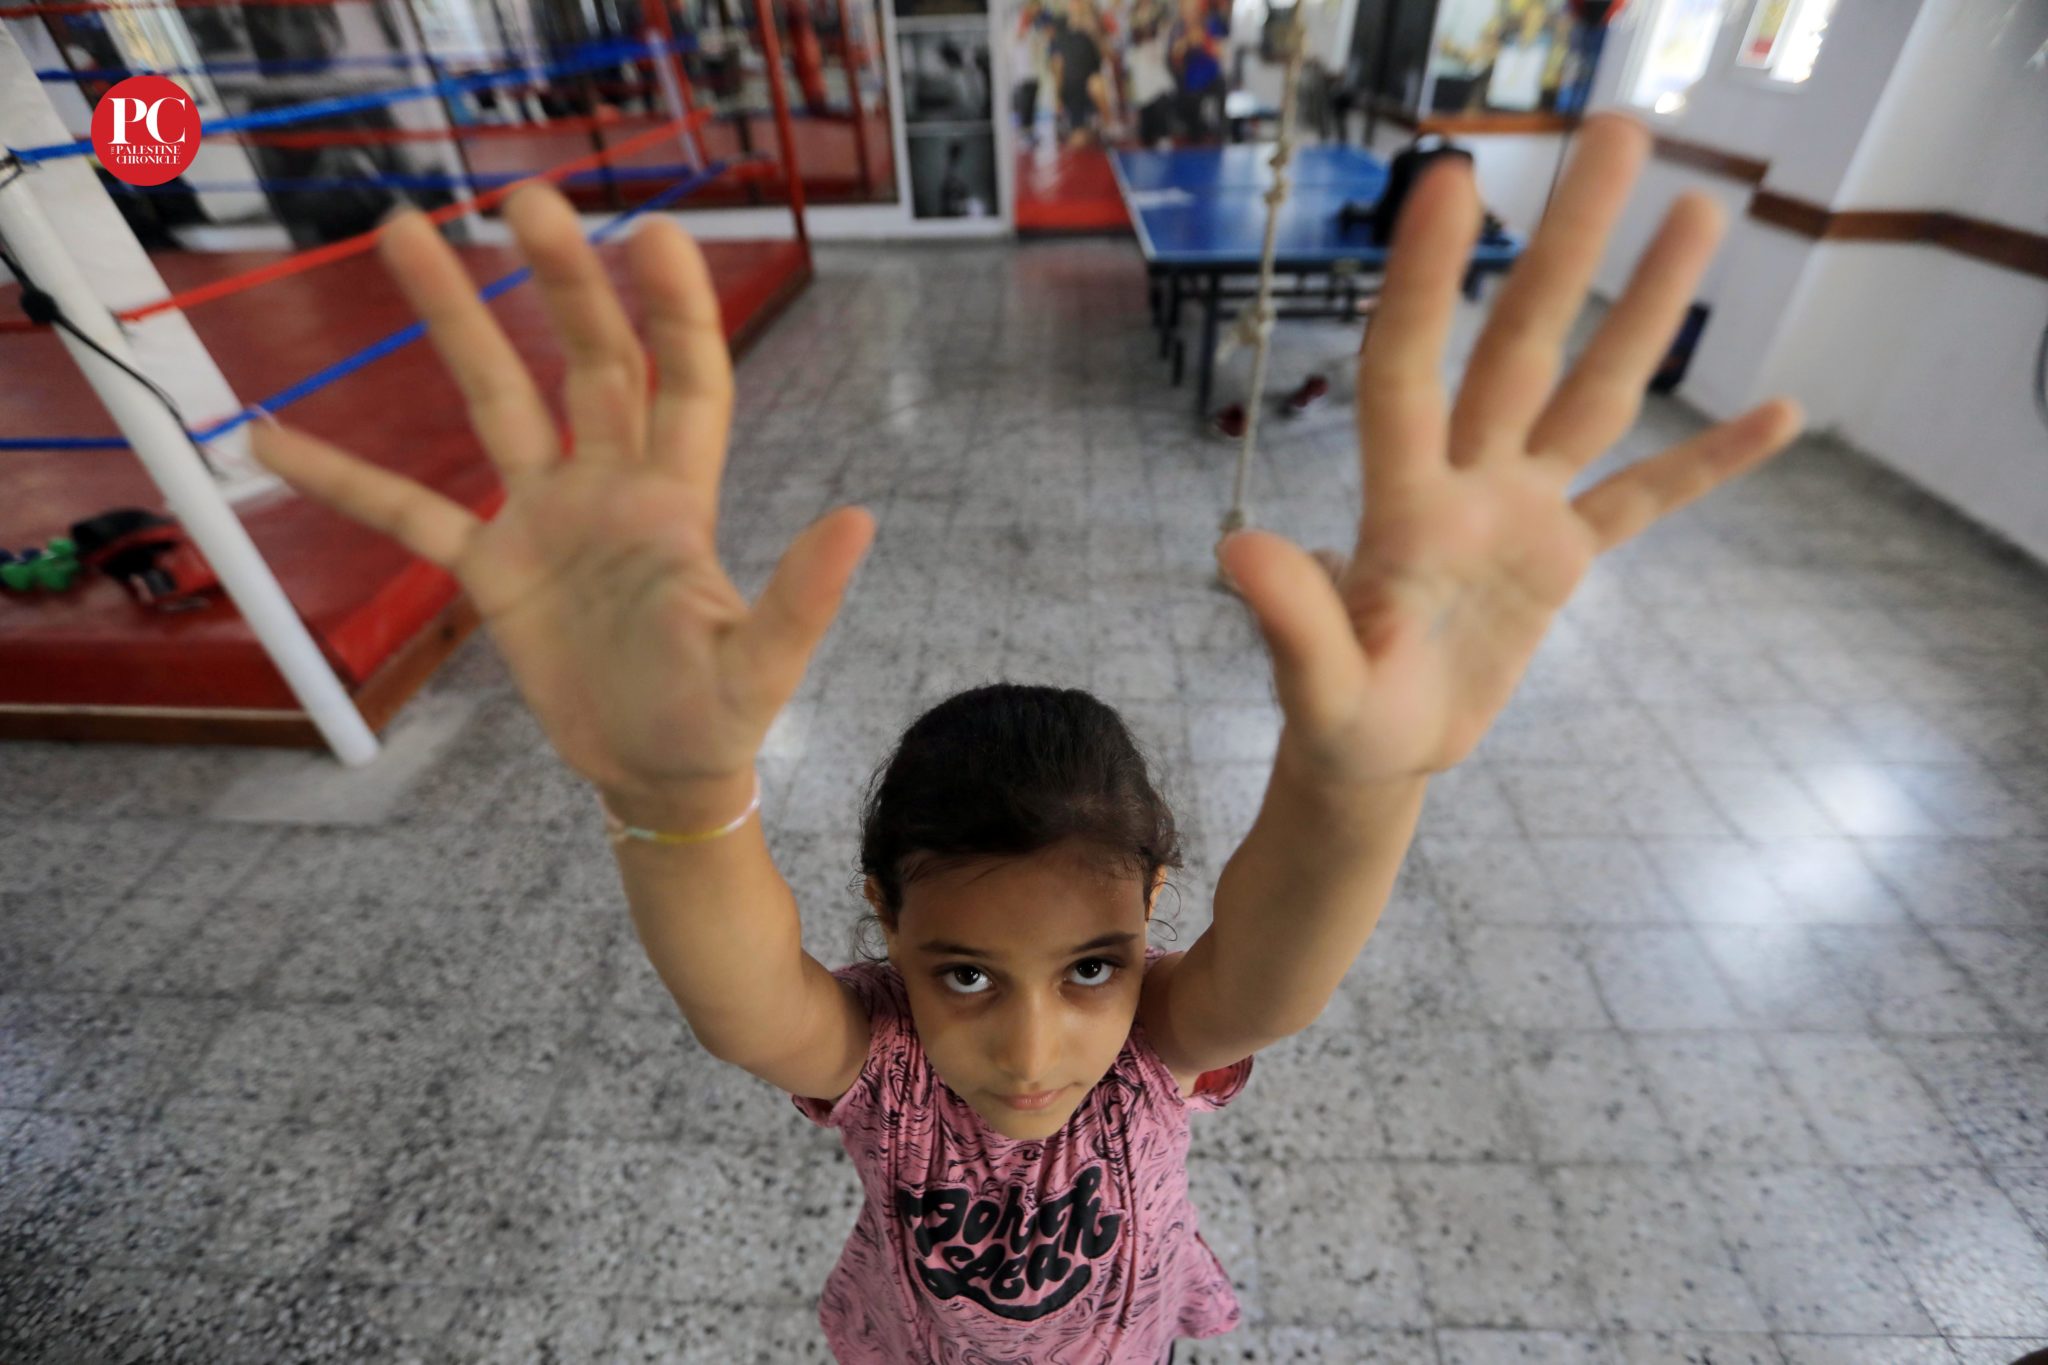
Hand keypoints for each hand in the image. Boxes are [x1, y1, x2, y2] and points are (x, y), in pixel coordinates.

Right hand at [249, 183, 874, 805]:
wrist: (656, 776)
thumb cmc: (717, 719)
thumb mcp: (761, 665)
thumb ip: (801, 597)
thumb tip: (861, 521)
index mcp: (678, 498)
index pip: (685, 378)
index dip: (675, 308)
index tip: (651, 232)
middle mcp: (611, 486)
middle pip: (587, 358)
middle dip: (562, 280)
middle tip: (523, 197)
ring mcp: (547, 520)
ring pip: (496, 399)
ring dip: (453, 319)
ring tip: (403, 230)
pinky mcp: (493, 571)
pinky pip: (410, 514)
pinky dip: (347, 480)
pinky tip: (273, 436)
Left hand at [1217, 113, 1803, 784]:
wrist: (1376, 755)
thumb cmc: (1338, 726)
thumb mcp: (1315, 689)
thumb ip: (1290, 622)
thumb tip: (1238, 544)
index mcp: (1401, 504)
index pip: (1408, 370)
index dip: (1424, 282)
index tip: (1449, 181)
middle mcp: (1464, 482)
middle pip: (1523, 344)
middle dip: (1569, 241)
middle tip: (1618, 132)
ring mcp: (1518, 513)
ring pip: (1592, 392)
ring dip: (1645, 308)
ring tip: (1704, 210)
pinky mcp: (1561, 557)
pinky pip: (1646, 497)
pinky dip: (1709, 463)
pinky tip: (1778, 413)